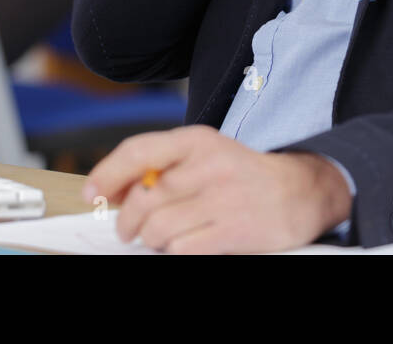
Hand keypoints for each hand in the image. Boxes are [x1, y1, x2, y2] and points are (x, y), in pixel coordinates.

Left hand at [79, 125, 352, 253]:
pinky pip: (181, 249)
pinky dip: (174, 252)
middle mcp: (209, 166)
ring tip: (159, 238)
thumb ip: (165, 166)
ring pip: (158, 228)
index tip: (91, 193)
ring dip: (150, 240)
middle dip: (126, 221)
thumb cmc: (242, 174)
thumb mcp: (205, 154)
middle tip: (127, 230)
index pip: (139, 151)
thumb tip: (115, 189)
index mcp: (198, 141)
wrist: (301, 190)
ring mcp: (222, 200)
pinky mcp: (233, 231)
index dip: (107, 174)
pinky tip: (183, 246)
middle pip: (144, 199)